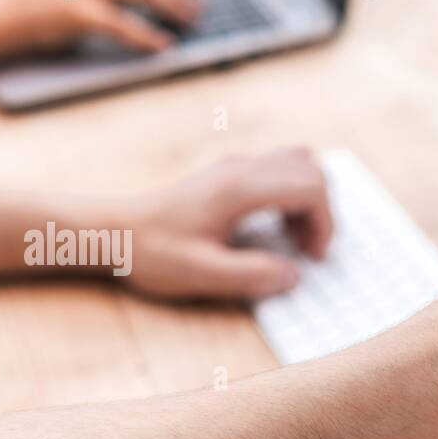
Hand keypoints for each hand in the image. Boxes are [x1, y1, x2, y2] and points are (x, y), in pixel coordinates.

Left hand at [119, 148, 332, 299]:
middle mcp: (240, 168)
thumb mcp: (201, 274)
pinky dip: (291, 194)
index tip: (314, 256)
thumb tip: (293, 276)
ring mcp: (234, 166)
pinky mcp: (227, 173)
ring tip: (295, 237)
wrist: (113, 232)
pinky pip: (278, 169)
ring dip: (309, 198)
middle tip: (308, 249)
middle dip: (322, 210)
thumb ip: (251, 275)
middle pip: (310, 168)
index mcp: (239, 188)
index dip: (324, 223)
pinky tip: (274, 226)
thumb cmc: (152, 252)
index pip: (310, 187)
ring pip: (297, 162)